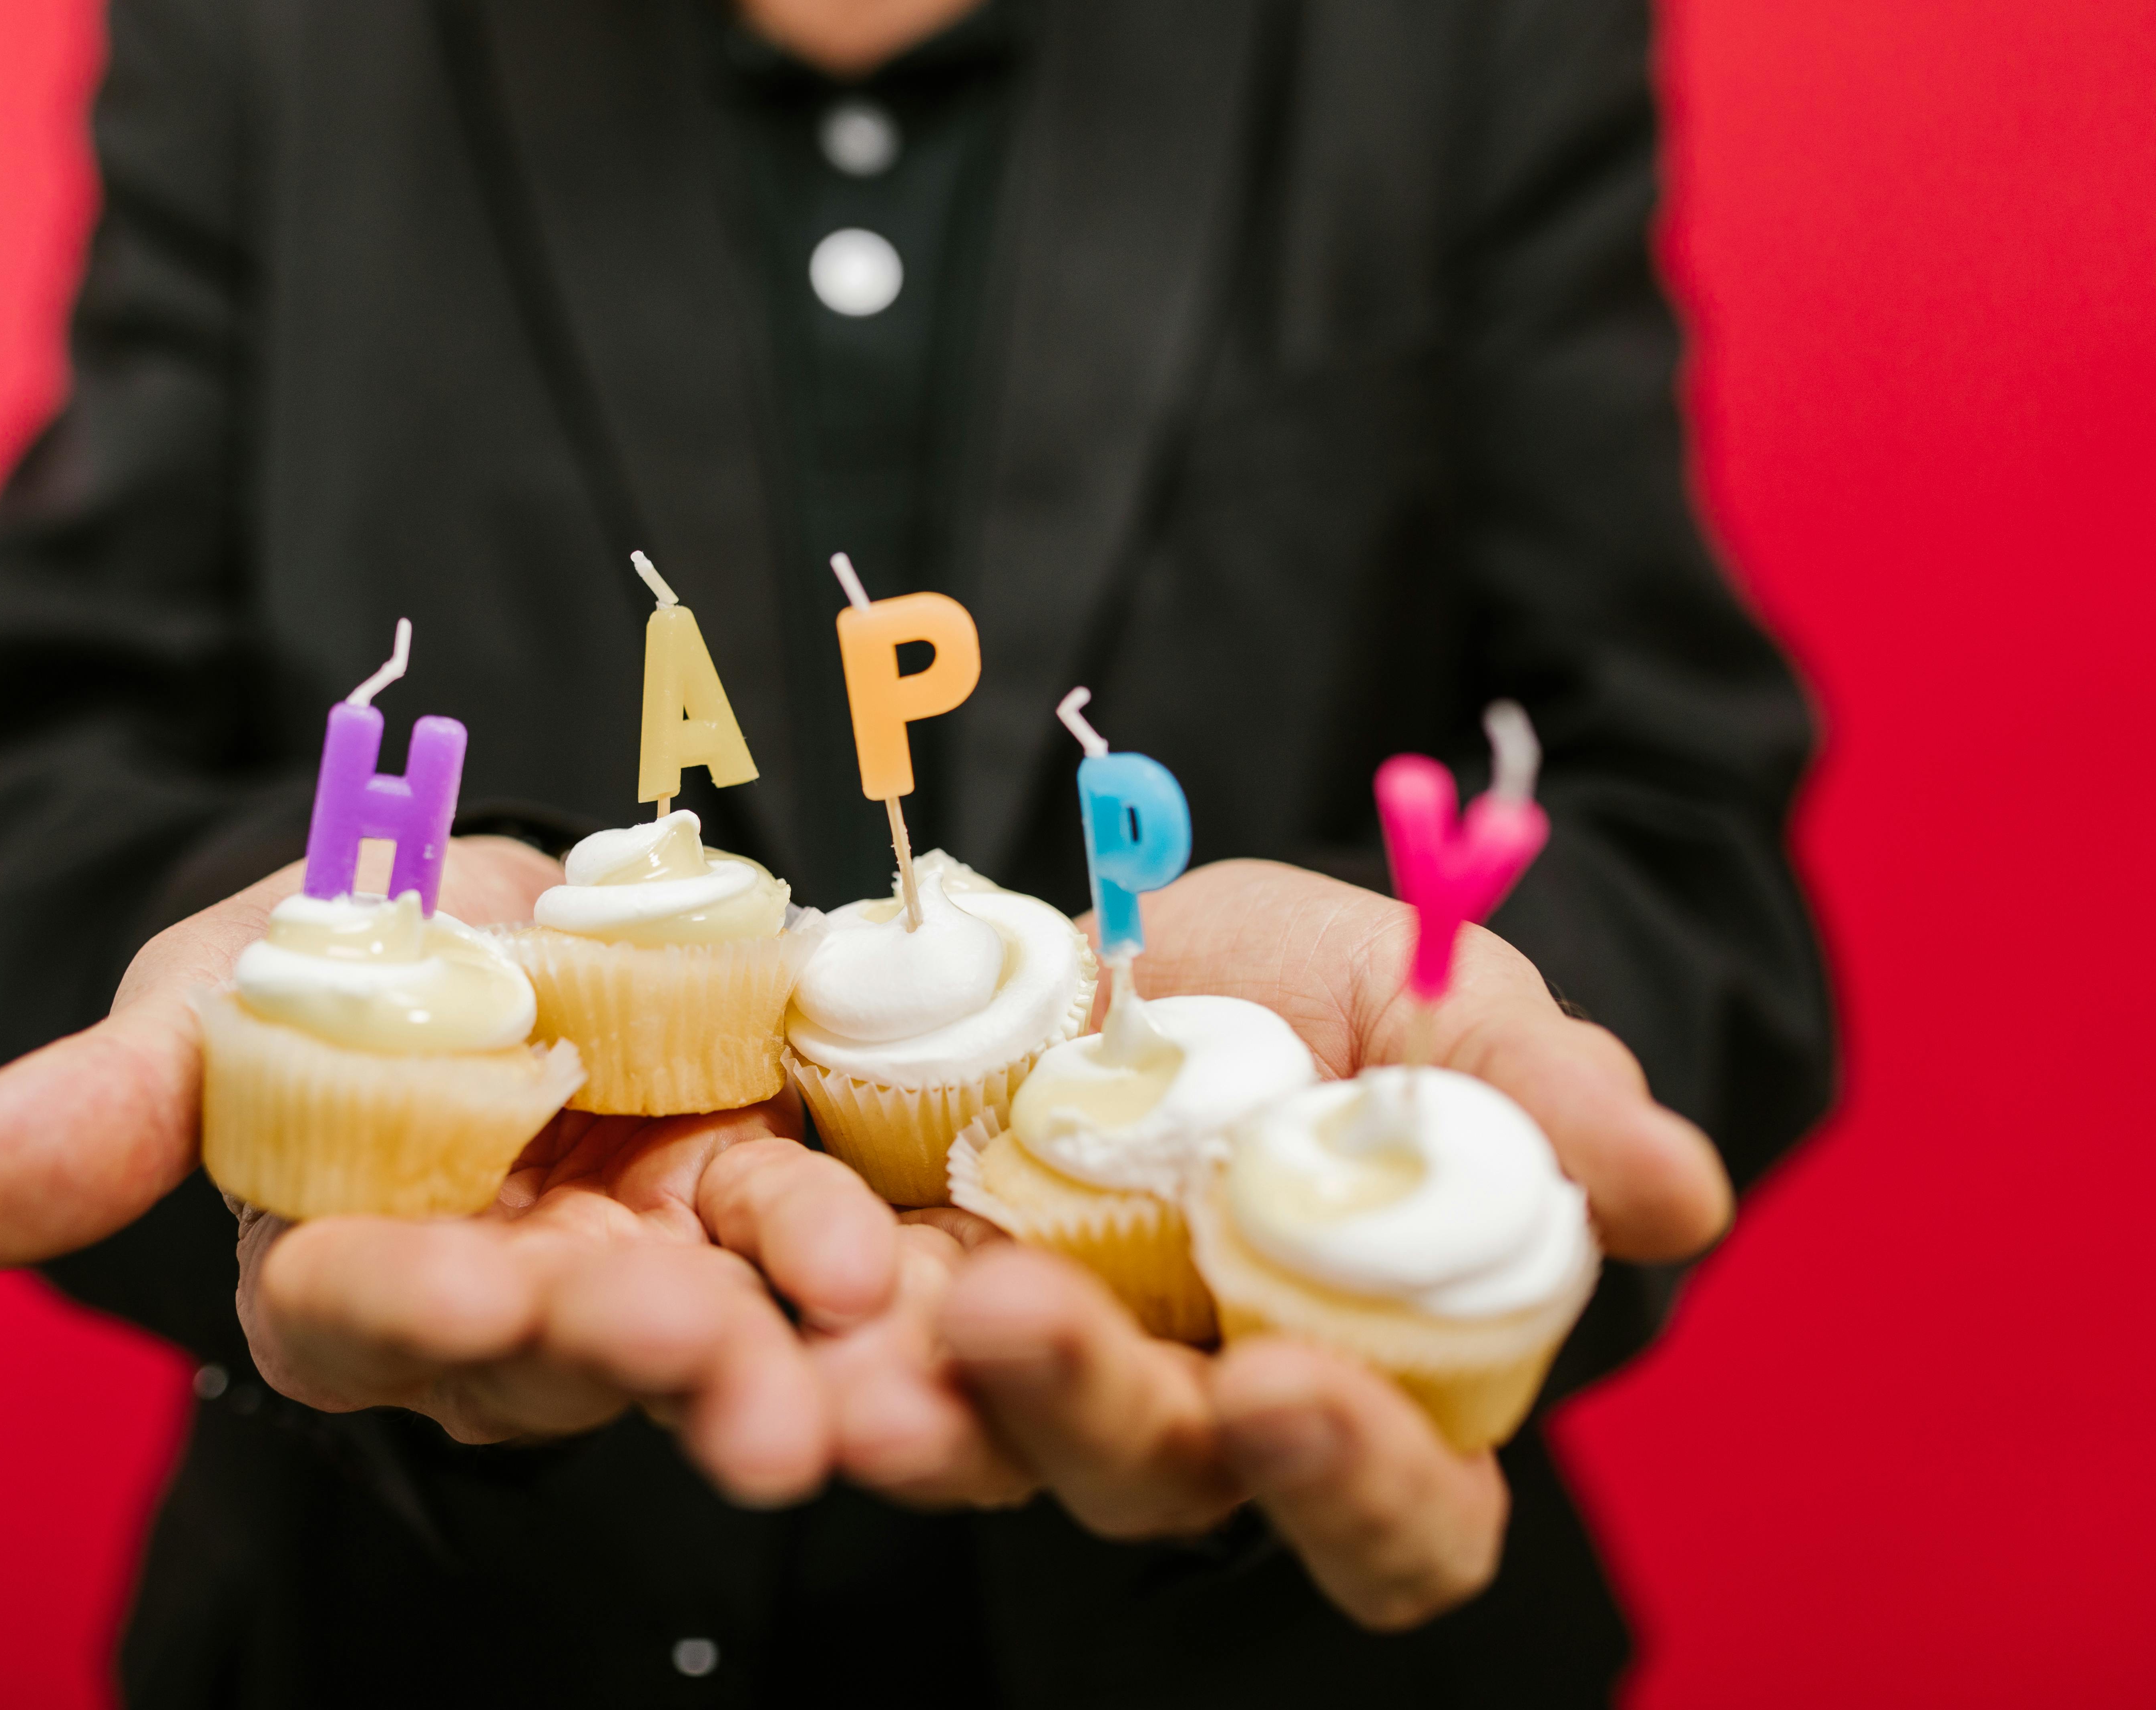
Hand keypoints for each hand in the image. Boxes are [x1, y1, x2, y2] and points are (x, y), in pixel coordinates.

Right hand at [0, 838, 897, 1503]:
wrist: (466, 916)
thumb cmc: (304, 974)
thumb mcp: (197, 1010)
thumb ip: (91, 1112)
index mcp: (345, 1265)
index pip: (363, 1310)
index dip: (417, 1303)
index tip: (478, 1290)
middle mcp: (494, 1298)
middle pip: (557, 1345)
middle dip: (638, 1351)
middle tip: (730, 1381)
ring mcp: (635, 1259)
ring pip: (706, 1317)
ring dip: (782, 1336)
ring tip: (860, 1339)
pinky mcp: (752, 1197)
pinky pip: (812, 1242)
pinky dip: (857, 1248)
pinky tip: (908, 1260)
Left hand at [811, 859, 1732, 1628]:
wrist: (1189, 940)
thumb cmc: (1356, 1003)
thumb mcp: (1461, 1019)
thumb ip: (1549, 1106)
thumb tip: (1675, 1194)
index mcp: (1373, 1386)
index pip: (1395, 1516)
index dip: (1351, 1487)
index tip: (1287, 1393)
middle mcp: (1210, 1410)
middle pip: (1162, 1479)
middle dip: (1091, 1415)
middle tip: (1024, 1324)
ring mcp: (1062, 1358)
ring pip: (995, 1441)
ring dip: (927, 1417)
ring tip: (857, 1379)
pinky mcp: (933, 1286)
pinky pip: (873, 1343)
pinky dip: (828, 1329)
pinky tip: (781, 1303)